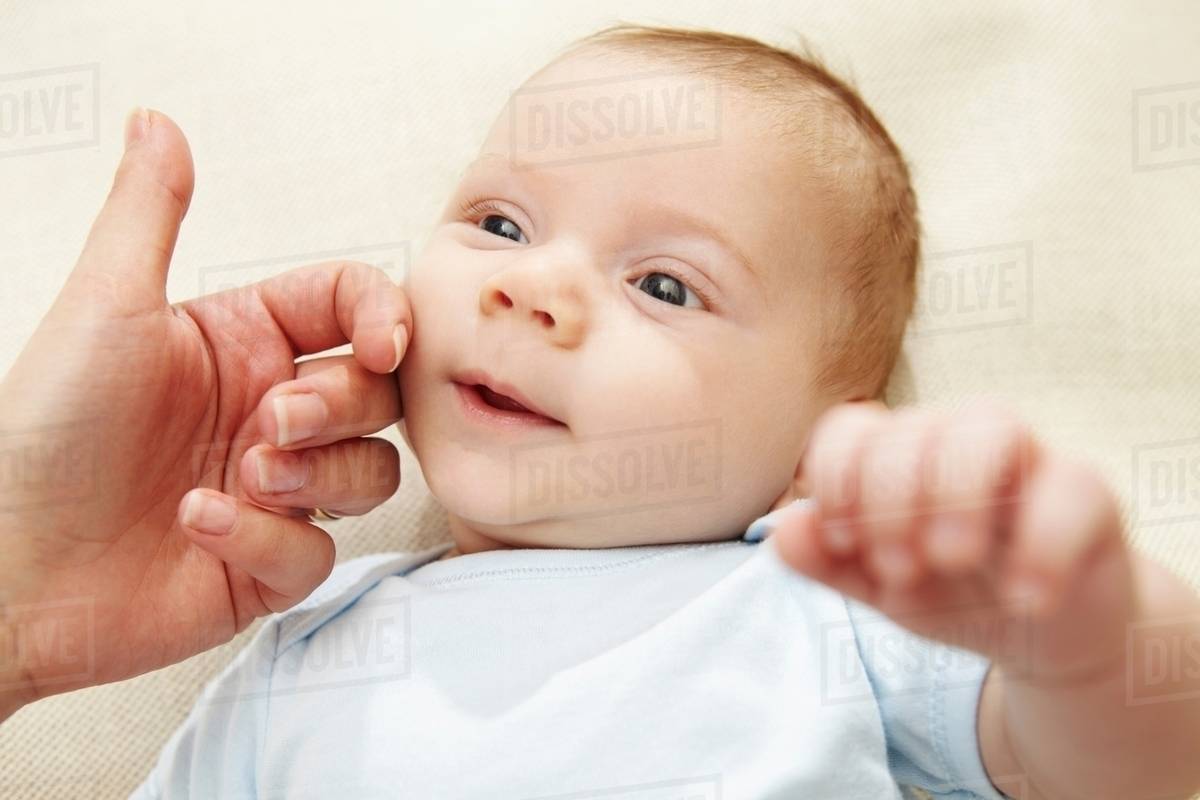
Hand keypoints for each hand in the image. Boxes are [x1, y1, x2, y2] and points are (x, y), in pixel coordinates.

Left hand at [0, 109, 411, 716]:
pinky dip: (268, 541)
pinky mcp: (266, 565)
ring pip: (372, 473)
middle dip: (339, 407)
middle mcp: (268, 412)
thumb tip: (157, 121)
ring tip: (244, 478)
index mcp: (244, 343)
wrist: (4, 573)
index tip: (382, 343)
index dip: (386, 318)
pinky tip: (201, 524)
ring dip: (319, 478)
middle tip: (272, 424)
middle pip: (379, 393)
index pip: (354, 308)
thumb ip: (148, 214)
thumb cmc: (39, 437)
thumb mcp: (103, 310)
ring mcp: (275, 491)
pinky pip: (317, 553)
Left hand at [772, 400, 1137, 684]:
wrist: (1042, 634)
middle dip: (890, 499)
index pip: (852, 428)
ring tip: (949, 562)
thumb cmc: (951, 592)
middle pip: (916, 428)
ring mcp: (1027, 459)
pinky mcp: (1087, 494)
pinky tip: (1022, 599)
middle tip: (894, 569)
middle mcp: (958, 442)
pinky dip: (1041, 545)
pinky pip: (1070, 487)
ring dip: (958, 495)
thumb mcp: (878, 586)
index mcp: (899, 455)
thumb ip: (827, 562)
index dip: (835, 477)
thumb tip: (781, 532)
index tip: (839, 541)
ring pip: (991, 426)